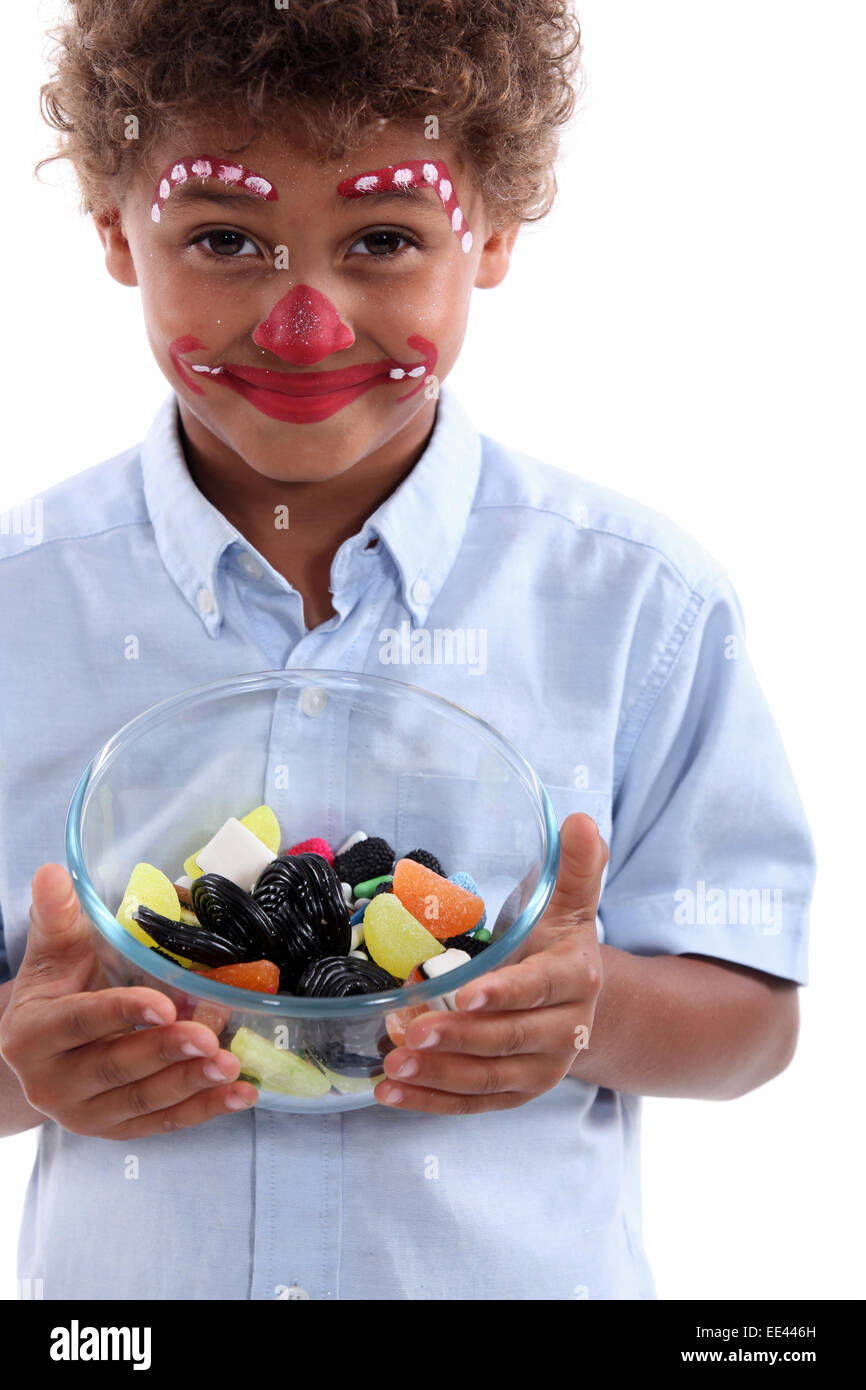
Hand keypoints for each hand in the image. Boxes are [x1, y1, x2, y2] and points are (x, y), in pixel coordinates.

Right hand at [0, 863, 257, 1137]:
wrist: (44, 1048)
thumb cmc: (57, 987)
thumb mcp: (53, 950)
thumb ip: (55, 915)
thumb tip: (54, 871)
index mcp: (32, 1036)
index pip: (80, 1022)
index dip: (122, 1012)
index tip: (165, 1003)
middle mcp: (52, 1083)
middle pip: (115, 1067)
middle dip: (165, 1052)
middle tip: (210, 1036)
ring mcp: (84, 1114)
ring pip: (143, 1102)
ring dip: (191, 1083)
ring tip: (232, 1063)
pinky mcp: (117, 1130)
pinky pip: (163, 1122)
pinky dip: (204, 1109)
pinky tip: (241, 1093)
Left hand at [373, 812, 606, 1113]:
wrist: (578, 1001)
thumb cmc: (558, 941)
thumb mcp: (568, 902)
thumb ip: (575, 865)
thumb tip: (579, 820)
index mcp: (576, 979)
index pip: (539, 988)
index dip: (504, 992)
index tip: (465, 993)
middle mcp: (565, 1031)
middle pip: (509, 1039)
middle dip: (457, 1037)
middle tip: (408, 1031)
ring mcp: (541, 1069)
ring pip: (488, 1078)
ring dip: (438, 1076)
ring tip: (392, 1065)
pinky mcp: (516, 1093)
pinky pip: (473, 1104)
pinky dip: (432, 1102)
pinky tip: (391, 1093)